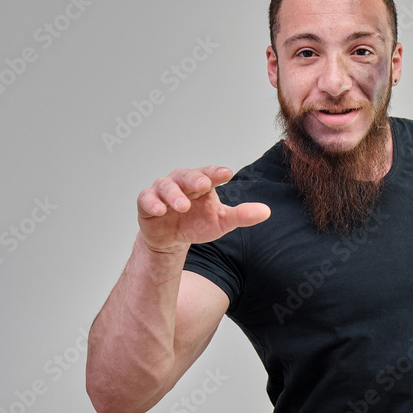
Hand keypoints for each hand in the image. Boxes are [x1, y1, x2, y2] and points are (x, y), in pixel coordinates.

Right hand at [137, 166, 269, 252]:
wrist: (172, 239)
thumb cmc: (197, 223)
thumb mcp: (222, 221)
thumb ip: (242, 216)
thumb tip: (266, 212)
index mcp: (201, 182)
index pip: (210, 174)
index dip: (216, 173)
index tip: (227, 173)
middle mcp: (181, 182)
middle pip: (187, 176)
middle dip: (195, 179)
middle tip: (204, 185)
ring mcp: (162, 191)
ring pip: (166, 186)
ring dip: (174, 195)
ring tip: (183, 205)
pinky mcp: (147, 203)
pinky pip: (146, 199)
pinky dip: (152, 203)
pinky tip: (159, 210)